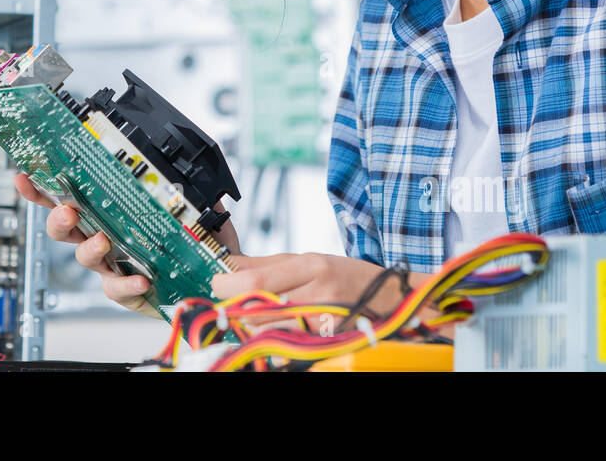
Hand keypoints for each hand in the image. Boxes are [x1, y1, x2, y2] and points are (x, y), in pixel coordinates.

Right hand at [14, 171, 240, 317]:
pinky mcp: (126, 291)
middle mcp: (103, 237)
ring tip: (104, 242)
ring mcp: (112, 265)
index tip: (26, 176)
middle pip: (64, 228)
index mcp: (109, 212)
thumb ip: (188, 185)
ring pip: (85, 258)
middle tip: (68, 212)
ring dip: (90, 248)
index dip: (43, 188)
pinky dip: (127, 284)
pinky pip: (117, 289)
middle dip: (59, 219)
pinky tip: (140, 278)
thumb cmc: (195, 242)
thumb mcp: (193, 206)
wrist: (210, 281)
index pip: (69, 196)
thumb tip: (191, 164)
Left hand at [211, 252, 453, 337]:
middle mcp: (319, 290)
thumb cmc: (345, 275)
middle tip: (226, 308)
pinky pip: (292, 346)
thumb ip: (266, 264)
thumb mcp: (308, 259)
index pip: (257, 279)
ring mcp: (326, 319)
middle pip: (261, 306)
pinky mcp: (330, 340)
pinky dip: (276, 341)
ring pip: (273, 330)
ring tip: (252, 320)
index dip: (227, 285)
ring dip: (254, 327)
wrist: (390, 297)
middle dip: (236, 309)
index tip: (215, 285)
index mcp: (310, 264)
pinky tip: (275, 334)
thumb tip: (226, 262)